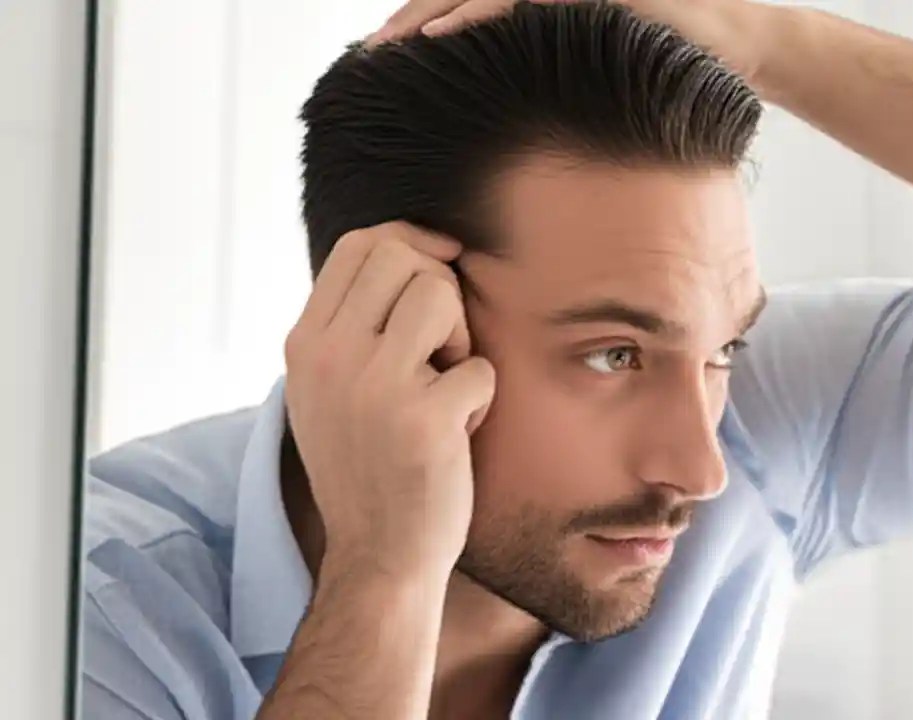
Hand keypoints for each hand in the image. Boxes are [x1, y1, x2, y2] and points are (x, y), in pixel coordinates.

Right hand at [283, 221, 494, 579]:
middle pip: (401, 256)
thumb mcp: (329, 389)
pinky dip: (479, 399)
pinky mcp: (424, 419)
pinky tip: (455, 436)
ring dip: (459, 337)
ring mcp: (374, 386)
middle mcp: (329, 357)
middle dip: (438, 287)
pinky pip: (478, 367)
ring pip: (439, 293)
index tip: (443, 261)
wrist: (378, 556)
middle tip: (441, 345)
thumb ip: (350, 326)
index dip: (412, 240)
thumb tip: (408, 250)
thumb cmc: (368, 465)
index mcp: (305, 344)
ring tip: (444, 384)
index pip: (359, 246)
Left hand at [366, 0, 773, 86]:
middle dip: (404, 29)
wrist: (738, 46)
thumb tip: (525, 143)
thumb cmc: (673, 72)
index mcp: (545, 12)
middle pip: (455, 1)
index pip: (469, 17)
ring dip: (420, 21)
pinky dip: (469, 18)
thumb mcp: (602, 85)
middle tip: (362, 62)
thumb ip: (559, 96)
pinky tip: (432, 39)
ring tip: (379, 52)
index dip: (424, 36)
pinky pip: (513, 2)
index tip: (385, 70)